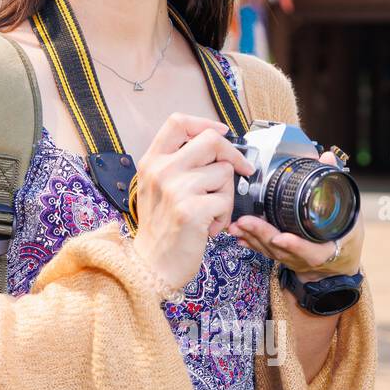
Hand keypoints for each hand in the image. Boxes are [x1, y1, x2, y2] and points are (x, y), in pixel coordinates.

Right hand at [130, 113, 256, 297]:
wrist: (150, 266)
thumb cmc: (160, 228)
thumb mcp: (156, 188)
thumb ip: (177, 164)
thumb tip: (216, 145)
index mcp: (151, 162)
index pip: (178, 122)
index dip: (205, 123)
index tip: (221, 133)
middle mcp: (161, 171)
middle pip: (211, 141)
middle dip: (232, 157)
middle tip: (239, 171)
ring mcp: (175, 189)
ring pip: (225, 173)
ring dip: (227, 195)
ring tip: (211, 213)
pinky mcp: (191, 210)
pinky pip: (226, 201)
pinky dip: (224, 217)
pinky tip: (209, 228)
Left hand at [227, 150, 364, 280]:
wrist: (339, 265)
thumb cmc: (346, 238)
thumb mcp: (350, 215)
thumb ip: (338, 187)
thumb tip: (327, 158)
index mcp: (325, 250)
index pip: (310, 251)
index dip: (295, 245)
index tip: (280, 237)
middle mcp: (305, 257)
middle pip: (281, 249)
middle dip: (262, 235)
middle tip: (244, 221)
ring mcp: (291, 259)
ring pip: (268, 250)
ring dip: (251, 237)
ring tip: (236, 225)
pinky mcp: (281, 257)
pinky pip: (263, 250)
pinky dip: (250, 243)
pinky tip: (237, 235)